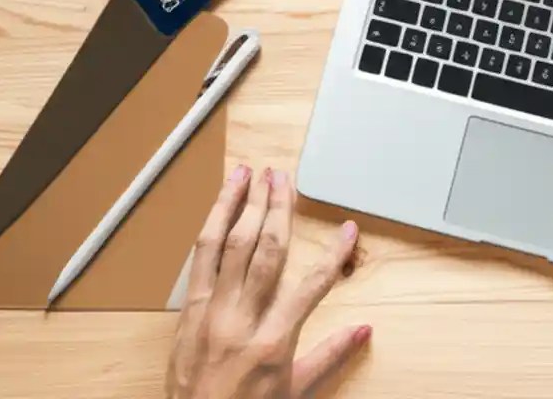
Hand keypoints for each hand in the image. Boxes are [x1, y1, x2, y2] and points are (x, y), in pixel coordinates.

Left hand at [166, 166, 368, 398]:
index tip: (349, 229)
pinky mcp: (188, 309)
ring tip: (250, 174)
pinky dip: (211, 227)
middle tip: (285, 177)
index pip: (311, 286)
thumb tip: (364, 330)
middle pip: (265, 251)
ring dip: (239, 205)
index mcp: (273, 342)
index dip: (334, 255)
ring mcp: (210, 310)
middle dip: (278, 209)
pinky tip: (219, 206)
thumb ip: (329, 356)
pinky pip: (200, 259)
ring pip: (227, 245)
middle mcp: (241, 319)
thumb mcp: (295, 391)